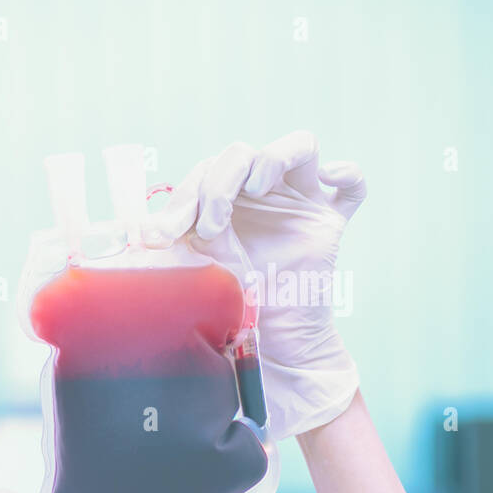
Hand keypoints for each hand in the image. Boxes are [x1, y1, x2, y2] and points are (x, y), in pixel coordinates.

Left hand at [142, 132, 367, 439]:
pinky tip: (329, 179)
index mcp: (222, 199)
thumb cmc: (225, 305)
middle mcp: (259, 194)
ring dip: (272, 159)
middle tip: (210, 226)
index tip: (163, 235)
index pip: (204, 173)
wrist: (265, 345)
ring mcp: (297, 203)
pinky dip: (346, 173)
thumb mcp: (193, 268)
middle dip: (219, 182)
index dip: (183, 198)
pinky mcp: (330, 223)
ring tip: (256, 190)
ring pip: (298, 147)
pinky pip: (352, 185)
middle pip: (243, 153)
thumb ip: (177, 242)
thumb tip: (140, 233)